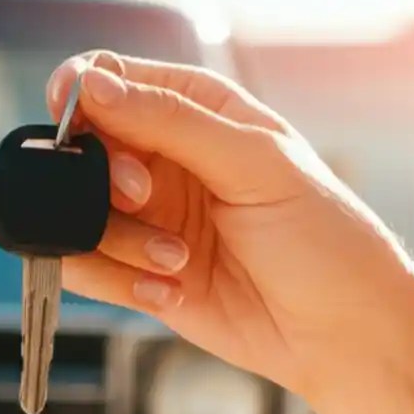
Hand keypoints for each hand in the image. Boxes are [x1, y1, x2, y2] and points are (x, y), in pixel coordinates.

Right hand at [46, 52, 413, 399]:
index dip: (80, 95)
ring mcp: (144, 217)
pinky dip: (116, 282)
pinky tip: (167, 290)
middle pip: (80, 149)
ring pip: (75, 213)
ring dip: (118, 240)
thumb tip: (93, 86)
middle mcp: (161, 159)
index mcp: (195, 110)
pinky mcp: (133, 270)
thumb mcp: (255, 163)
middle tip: (142, 197)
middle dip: (103, 178)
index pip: (109, 81)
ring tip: (174, 260)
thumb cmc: (322, 238)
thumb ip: (171, 121)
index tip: (74, 121)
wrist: (339, 333)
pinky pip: (84, 268)